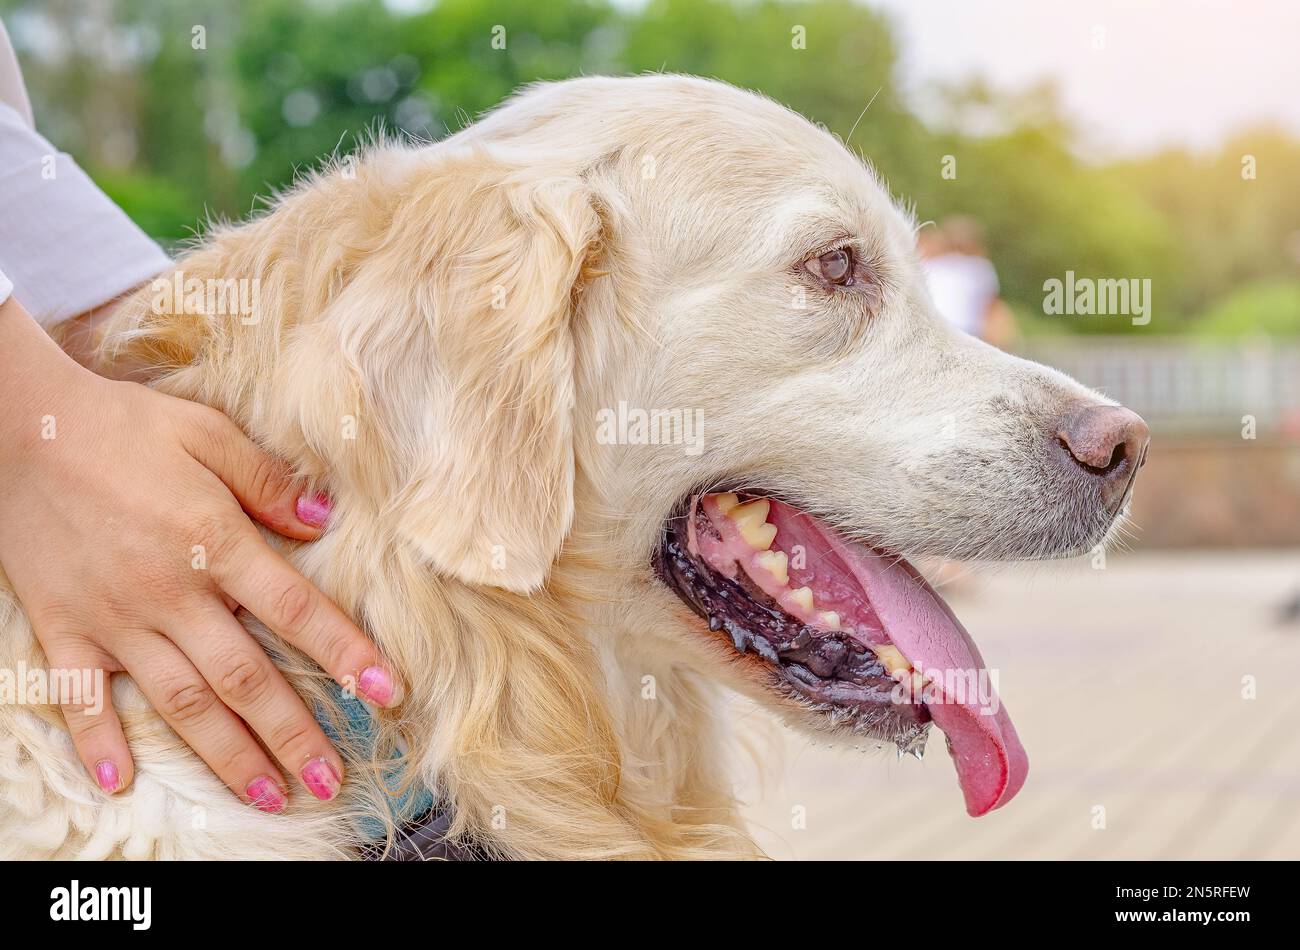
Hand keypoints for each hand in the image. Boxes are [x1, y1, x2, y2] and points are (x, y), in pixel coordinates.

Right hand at [0, 298, 398, 811]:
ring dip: (225, 754)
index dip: (347, 653)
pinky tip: (119, 782)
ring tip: (265, 796)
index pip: (297, 609)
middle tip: (328, 782)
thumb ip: (268, 481)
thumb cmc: (122, 424)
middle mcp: (168, 591)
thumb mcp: (208, 434)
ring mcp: (112, 615)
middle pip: (243, 676)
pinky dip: (95, 739)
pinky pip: (77, 693)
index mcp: (213, 541)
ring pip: (179, 700)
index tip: (386, 693)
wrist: (16, 424)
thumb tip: (326, 521)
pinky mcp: (60, 623)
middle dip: (291, 733)